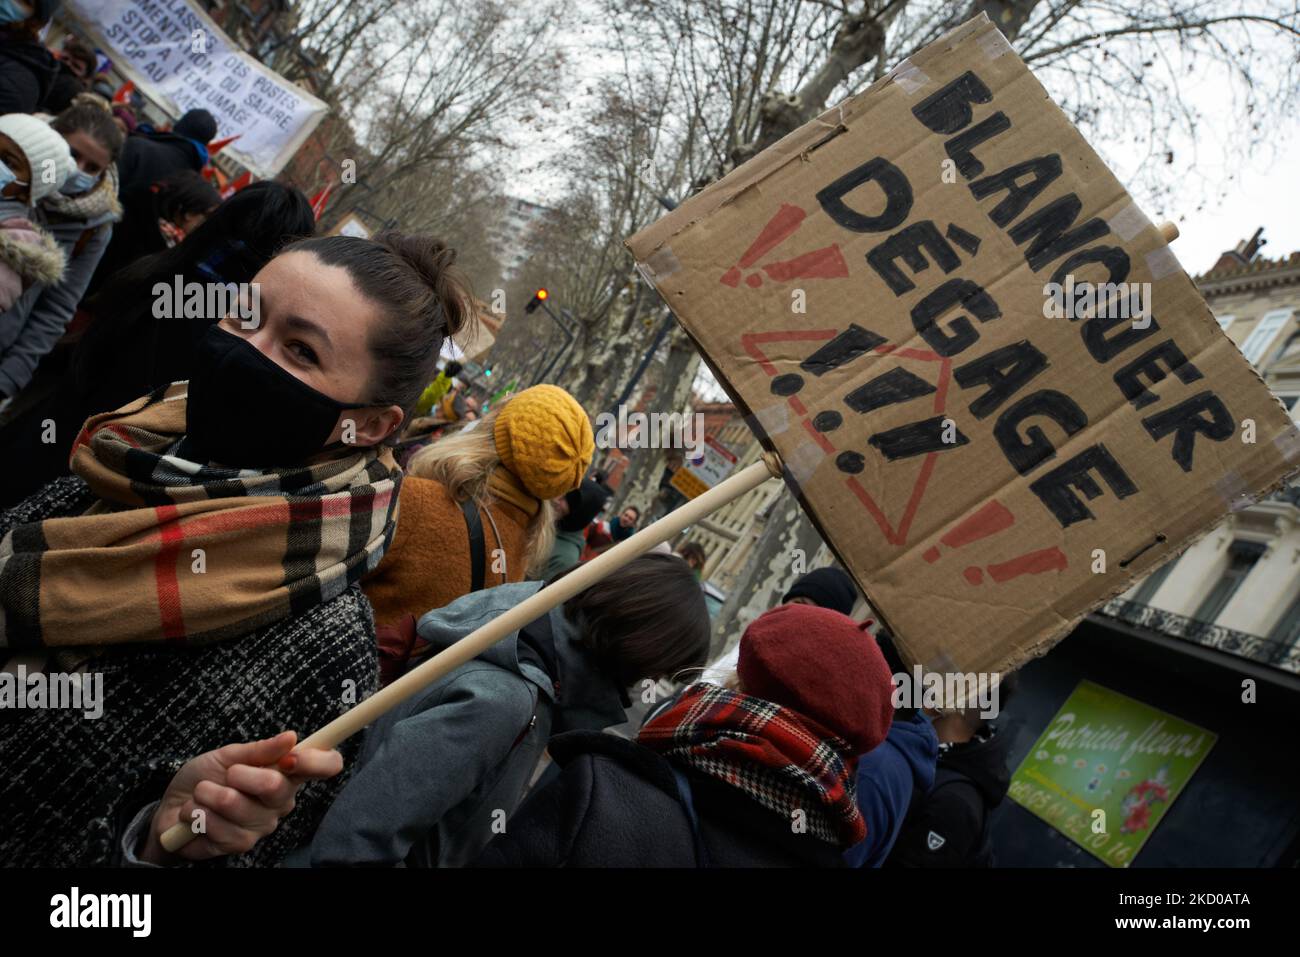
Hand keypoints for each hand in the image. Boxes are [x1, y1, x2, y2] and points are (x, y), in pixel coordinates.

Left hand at [141, 731, 342, 863]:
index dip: (317, 760)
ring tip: (201, 793)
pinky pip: (220, 827)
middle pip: (278, 786)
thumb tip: (291, 737)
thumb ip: (260, 749)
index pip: (326, 766)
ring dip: (209, 795)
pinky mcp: (240, 844)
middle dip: (242, 774)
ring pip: (239, 805)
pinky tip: (195, 814)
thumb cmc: (205, 778)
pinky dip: (198, 815)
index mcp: (287, 774)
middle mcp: (281, 801)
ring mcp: (262, 825)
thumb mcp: (229, 755)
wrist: (172, 809)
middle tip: (227, 773)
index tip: (292, 756)